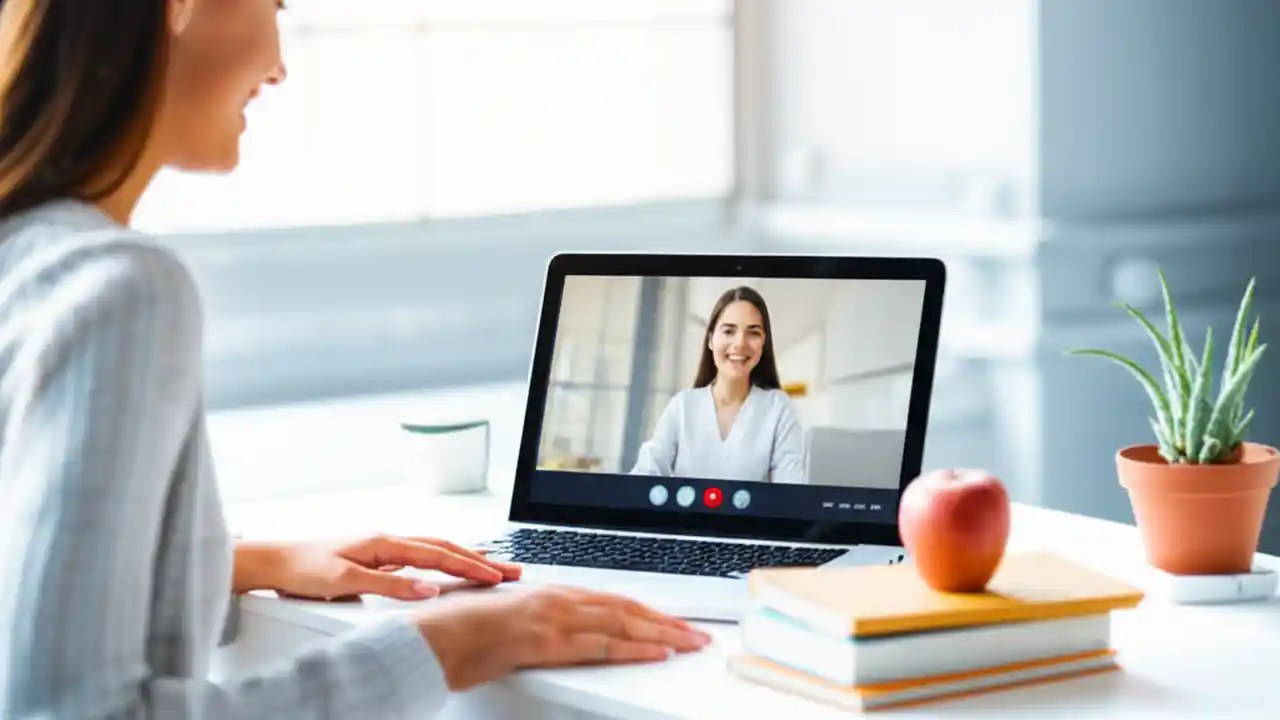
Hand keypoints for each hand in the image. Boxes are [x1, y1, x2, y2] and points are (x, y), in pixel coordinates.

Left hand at [233, 535, 521, 599]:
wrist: (275, 562)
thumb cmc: (304, 570)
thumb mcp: (345, 583)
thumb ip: (389, 587)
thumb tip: (428, 591)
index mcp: (385, 543)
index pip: (439, 555)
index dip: (470, 568)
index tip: (497, 578)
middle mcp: (389, 541)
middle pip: (445, 548)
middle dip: (480, 560)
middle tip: (512, 571)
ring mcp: (385, 549)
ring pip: (436, 550)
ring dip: (466, 559)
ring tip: (493, 568)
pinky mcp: (378, 559)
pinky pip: (422, 558)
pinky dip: (445, 562)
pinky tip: (451, 568)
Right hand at [414, 586, 712, 690]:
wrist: (435, 637)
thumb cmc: (463, 630)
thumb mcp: (512, 620)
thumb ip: (541, 623)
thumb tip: (565, 633)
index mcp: (552, 593)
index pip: (612, 601)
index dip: (646, 611)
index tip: (672, 621)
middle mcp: (558, 599)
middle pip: (625, 609)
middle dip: (666, 621)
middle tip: (696, 633)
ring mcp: (554, 618)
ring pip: (621, 624)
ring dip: (662, 633)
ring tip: (689, 642)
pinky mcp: (547, 640)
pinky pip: (600, 645)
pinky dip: (634, 648)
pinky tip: (657, 652)